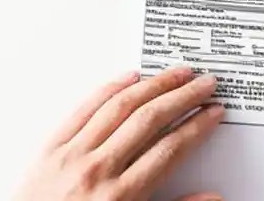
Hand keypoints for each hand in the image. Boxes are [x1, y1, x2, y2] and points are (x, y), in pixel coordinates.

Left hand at [14, 67, 226, 200]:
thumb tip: (213, 199)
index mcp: (122, 198)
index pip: (170, 149)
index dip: (197, 126)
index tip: (212, 112)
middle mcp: (98, 171)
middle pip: (150, 120)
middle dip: (183, 97)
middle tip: (204, 84)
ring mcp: (72, 157)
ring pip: (120, 107)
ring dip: (154, 85)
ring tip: (176, 74)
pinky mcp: (50, 149)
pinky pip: (83, 110)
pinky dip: (109, 89)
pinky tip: (129, 78)